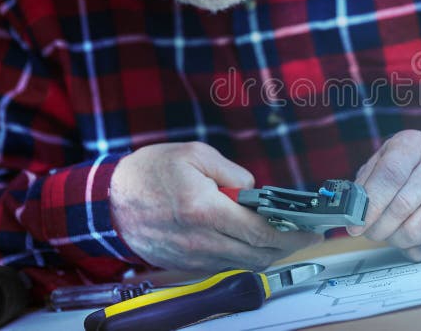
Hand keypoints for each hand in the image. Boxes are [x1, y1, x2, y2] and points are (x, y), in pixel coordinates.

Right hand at [110, 142, 321, 271]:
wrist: (109, 200)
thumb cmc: (151, 172)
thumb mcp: (196, 155)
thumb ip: (233, 174)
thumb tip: (255, 193)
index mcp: (204, 210)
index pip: (260, 232)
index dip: (291, 234)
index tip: (310, 230)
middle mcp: (200, 240)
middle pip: (257, 255)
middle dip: (287, 247)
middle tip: (304, 235)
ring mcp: (192, 257)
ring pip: (243, 265)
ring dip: (267, 254)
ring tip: (282, 236)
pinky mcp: (185, 265)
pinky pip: (224, 266)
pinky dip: (244, 257)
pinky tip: (252, 241)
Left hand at [348, 130, 420, 260]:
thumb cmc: (406, 165)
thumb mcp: (383, 160)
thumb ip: (365, 183)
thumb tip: (353, 212)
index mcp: (413, 144)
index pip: (390, 176)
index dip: (371, 204)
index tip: (355, 223)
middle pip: (402, 206)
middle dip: (378, 227)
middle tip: (367, 231)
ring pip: (415, 229)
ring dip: (394, 238)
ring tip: (389, 230)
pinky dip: (412, 245)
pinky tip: (408, 232)